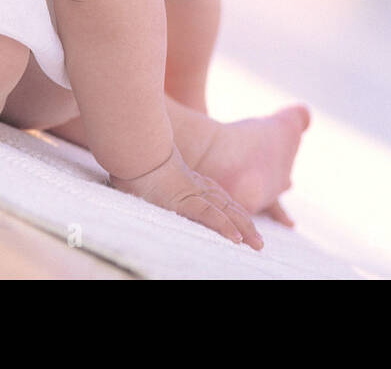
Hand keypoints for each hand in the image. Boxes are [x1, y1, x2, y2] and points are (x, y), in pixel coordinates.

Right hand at [108, 146, 263, 249]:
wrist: (132, 145)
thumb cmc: (134, 157)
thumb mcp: (147, 172)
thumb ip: (150, 180)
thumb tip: (138, 182)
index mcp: (189, 180)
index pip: (217, 198)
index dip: (232, 211)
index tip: (243, 223)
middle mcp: (196, 186)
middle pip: (227, 207)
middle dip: (245, 223)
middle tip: (258, 241)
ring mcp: (191, 193)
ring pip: (225, 213)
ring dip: (243, 229)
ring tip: (257, 244)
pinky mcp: (184, 200)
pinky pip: (209, 216)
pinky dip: (225, 227)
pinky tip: (237, 239)